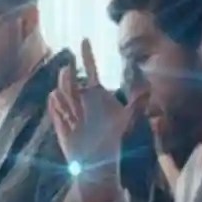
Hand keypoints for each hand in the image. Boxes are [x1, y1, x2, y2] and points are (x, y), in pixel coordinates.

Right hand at [48, 39, 140, 183]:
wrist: (96, 162)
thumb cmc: (111, 141)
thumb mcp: (125, 121)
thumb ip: (135, 104)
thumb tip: (147, 90)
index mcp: (97, 93)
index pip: (91, 68)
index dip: (88, 54)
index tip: (85, 39)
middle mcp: (82, 98)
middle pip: (72, 78)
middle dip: (70, 77)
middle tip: (73, 80)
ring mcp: (69, 109)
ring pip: (61, 91)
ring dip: (64, 94)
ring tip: (72, 105)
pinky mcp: (59, 121)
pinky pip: (54, 106)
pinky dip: (55, 104)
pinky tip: (59, 104)